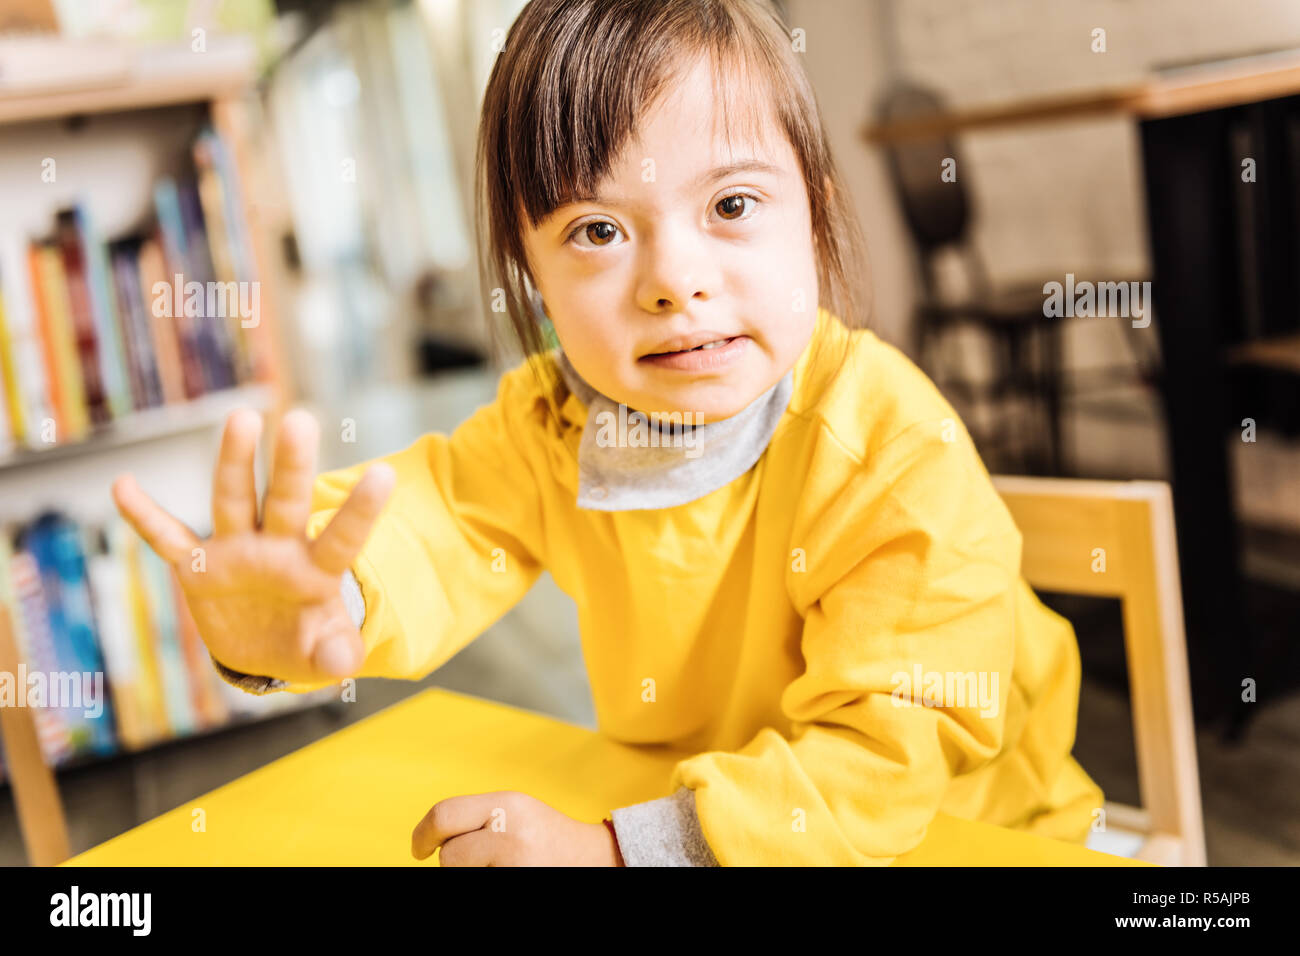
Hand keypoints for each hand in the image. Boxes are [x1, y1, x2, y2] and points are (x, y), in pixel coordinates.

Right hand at [111, 408, 394, 684]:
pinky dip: (144, 516)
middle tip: (300, 420)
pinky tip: (123, 486)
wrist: (263, 650)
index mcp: (316, 569)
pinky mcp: (198, 567)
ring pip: (235, 500)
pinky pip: (168, 538)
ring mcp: (236, 552)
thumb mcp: (324, 654)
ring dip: (235, 462)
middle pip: (286, 502)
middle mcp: (277, 549)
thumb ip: (335, 654)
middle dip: (292, 465)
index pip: (343, 538)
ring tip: (242, 418)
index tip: (384, 474)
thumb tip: (342, 662)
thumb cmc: (305, 642)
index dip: (361, 510)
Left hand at [411, 790, 623, 865]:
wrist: (592, 859)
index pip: (444, 816)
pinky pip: (479, 885)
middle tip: (475, 862)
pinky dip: (484, 880)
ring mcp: (516, 865)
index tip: (419, 849)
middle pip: (449, 856)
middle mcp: (511, 833)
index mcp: (506, 805)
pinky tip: (508, 874)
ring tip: (501, 866)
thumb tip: (429, 836)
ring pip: (461, 875)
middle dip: (455, 861)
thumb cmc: (544, 837)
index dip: (422, 834)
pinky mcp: (519, 883)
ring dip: (471, 874)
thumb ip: (476, 816)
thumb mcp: (513, 811)